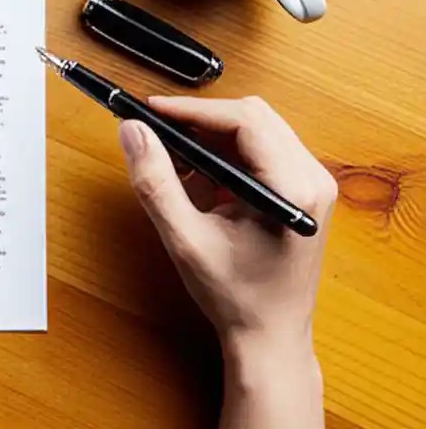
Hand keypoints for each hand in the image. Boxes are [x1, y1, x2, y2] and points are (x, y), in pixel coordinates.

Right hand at [118, 96, 336, 428]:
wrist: (270, 335)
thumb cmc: (236, 296)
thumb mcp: (185, 239)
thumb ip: (156, 182)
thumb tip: (133, 133)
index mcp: (293, 188)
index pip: (244, 120)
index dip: (193, 109)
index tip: (152, 110)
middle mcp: (312, 178)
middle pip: (253, 117)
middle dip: (200, 120)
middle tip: (158, 132)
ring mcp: (312, 183)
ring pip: (257, 129)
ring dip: (212, 136)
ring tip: (175, 159)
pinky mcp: (302, 190)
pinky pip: (262, 150)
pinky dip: (225, 153)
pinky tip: (199, 176)